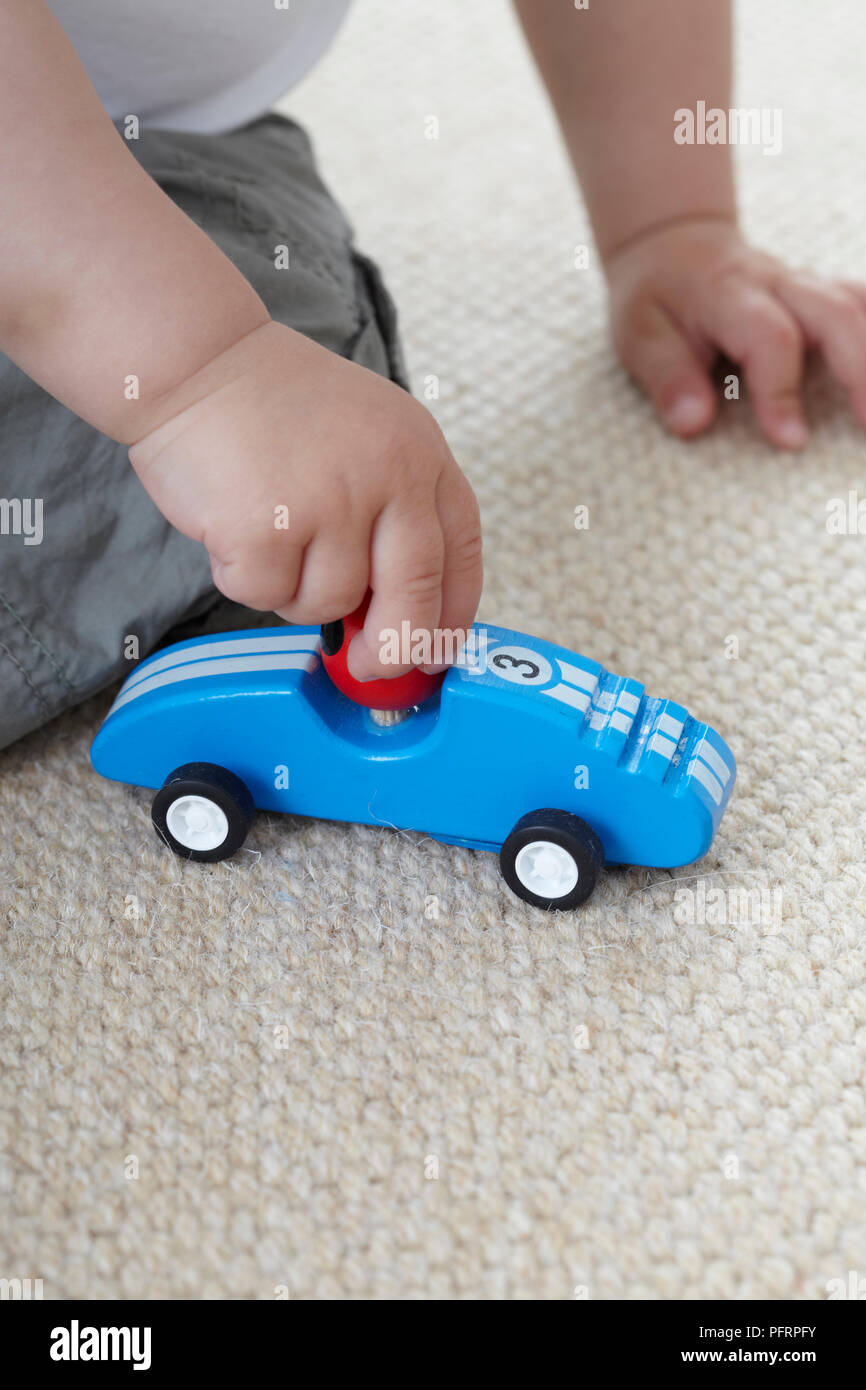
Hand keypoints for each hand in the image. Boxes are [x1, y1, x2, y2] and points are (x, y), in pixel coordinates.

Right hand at [129, 321, 482, 680]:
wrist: (197, 360)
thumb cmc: (274, 406)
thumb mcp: (368, 437)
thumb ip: (394, 511)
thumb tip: (400, 615)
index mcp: (421, 453)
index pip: (460, 553)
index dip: (450, 614)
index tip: (434, 651)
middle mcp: (388, 476)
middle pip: (413, 599)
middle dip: (392, 649)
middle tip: (368, 668)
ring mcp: (330, 501)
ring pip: (329, 603)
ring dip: (294, 592)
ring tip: (270, 534)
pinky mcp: (268, 526)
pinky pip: (266, 596)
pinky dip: (244, 578)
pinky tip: (233, 527)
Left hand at [605, 216, 865, 448]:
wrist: (673, 244)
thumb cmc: (655, 298)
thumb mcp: (639, 335)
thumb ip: (667, 377)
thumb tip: (693, 424)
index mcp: (727, 294)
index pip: (770, 337)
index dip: (782, 390)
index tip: (791, 441)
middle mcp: (778, 283)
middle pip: (836, 315)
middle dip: (861, 372)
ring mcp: (806, 285)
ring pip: (859, 306)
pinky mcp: (822, 293)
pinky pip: (864, 303)